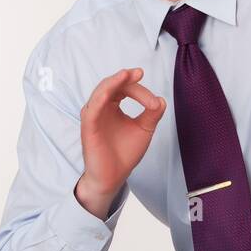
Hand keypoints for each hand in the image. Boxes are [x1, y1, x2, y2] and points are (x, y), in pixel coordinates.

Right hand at [75, 68, 166, 217]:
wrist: (114, 176)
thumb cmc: (124, 153)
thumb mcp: (144, 129)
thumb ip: (152, 114)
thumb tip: (161, 100)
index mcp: (113, 106)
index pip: (125, 89)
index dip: (140, 91)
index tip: (155, 103)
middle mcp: (101, 108)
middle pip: (113, 86)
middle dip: (126, 79)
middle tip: (139, 74)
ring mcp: (93, 116)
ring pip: (101, 91)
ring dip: (114, 82)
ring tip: (127, 75)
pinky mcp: (89, 127)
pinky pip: (92, 108)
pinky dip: (100, 97)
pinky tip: (110, 91)